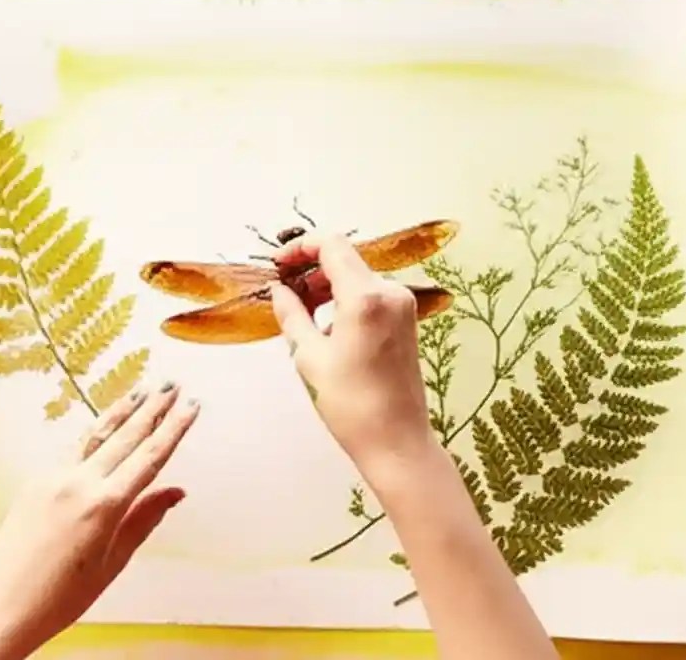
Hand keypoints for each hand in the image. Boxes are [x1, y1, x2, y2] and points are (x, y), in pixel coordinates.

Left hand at [0, 382, 198, 658]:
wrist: (3, 603)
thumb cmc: (61, 596)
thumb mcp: (114, 561)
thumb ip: (145, 519)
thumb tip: (175, 491)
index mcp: (104, 505)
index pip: (149, 457)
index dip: (174, 429)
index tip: (190, 406)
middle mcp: (79, 483)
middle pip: (125, 436)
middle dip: (152, 408)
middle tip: (171, 384)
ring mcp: (54, 478)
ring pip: (96, 434)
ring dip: (121, 410)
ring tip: (141, 390)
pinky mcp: (36, 482)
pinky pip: (73, 451)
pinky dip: (94, 433)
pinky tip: (105, 423)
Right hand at [269, 232, 433, 478]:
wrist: (396, 440)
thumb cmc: (352, 405)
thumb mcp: (308, 357)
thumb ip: (292, 314)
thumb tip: (281, 291)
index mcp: (366, 298)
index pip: (332, 245)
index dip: (300, 247)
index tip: (279, 263)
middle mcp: (390, 293)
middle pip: (345, 259)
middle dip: (311, 268)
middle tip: (284, 291)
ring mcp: (402, 306)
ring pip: (357, 277)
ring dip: (327, 285)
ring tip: (301, 311)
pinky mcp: (406, 320)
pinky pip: (370, 295)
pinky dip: (345, 299)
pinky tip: (325, 324)